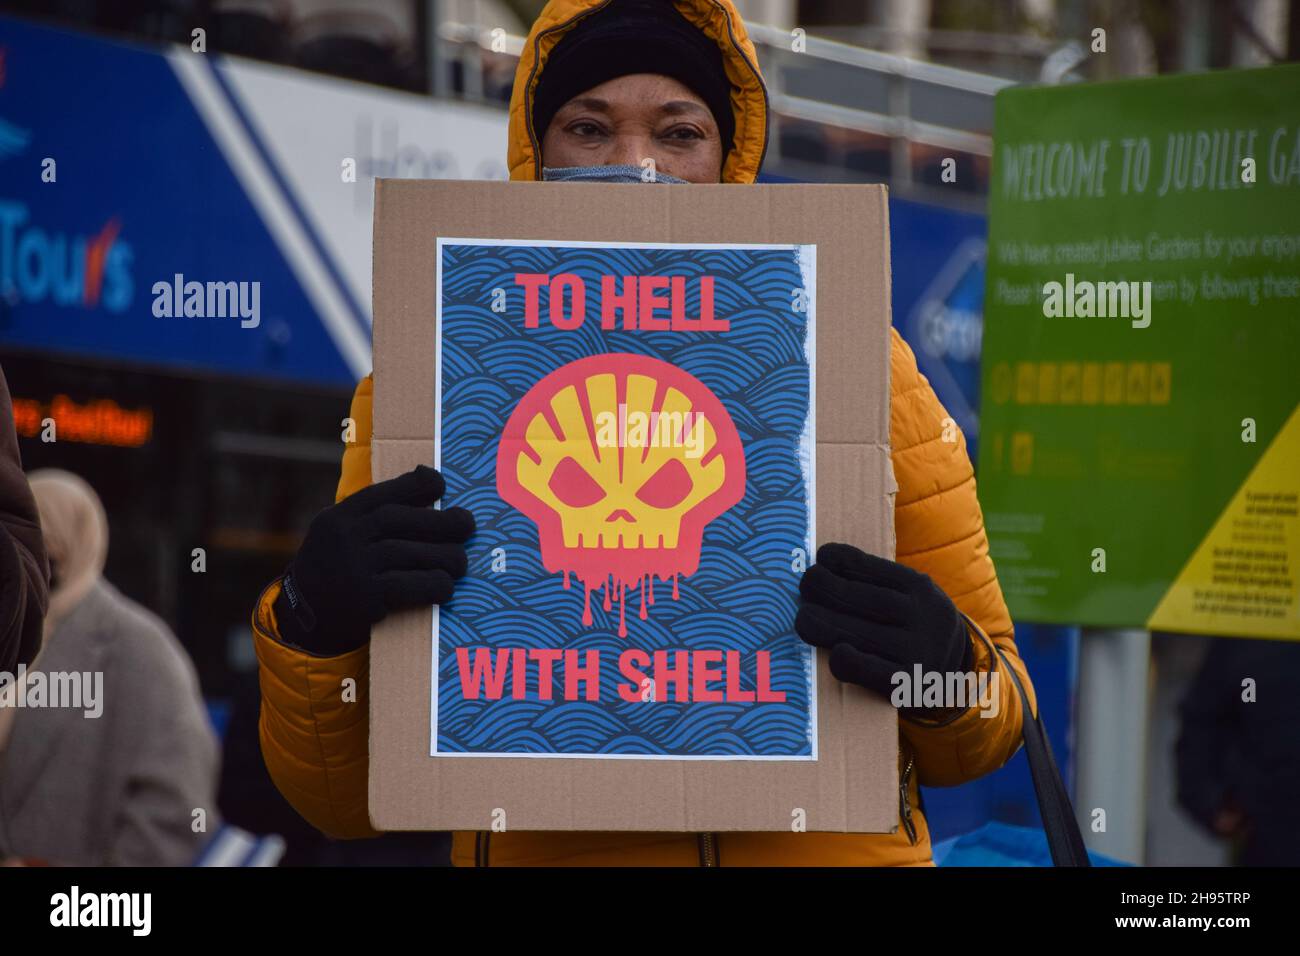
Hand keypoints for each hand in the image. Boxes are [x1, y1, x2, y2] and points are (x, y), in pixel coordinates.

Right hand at [275, 465, 474, 656]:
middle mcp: (343, 537)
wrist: (303, 617)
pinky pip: (407, 586)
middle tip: (468, 524)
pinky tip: (445, 587)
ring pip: (408, 553)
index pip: (381, 494)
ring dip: (444, 556)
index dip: (415, 485)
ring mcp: (351, 568)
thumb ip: (373, 518)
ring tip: (461, 562)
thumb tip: (431, 494)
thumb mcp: (342, 534)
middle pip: (398, 520)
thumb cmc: (338, 569)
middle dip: (440, 521)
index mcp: (340, 516)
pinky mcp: (362, 599)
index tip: (441, 484)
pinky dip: (433, 584)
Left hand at [795, 543, 970, 716]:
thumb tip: (822, 567)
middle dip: (825, 589)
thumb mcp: (911, 598)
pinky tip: (836, 653)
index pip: (874, 569)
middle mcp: (924, 617)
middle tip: (805, 586)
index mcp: (921, 589)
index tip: (820, 557)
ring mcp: (918, 652)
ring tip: (803, 619)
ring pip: (858, 633)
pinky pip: (868, 670)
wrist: (955, 678)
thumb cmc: (914, 629)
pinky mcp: (908, 686)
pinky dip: (846, 660)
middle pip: (862, 599)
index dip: (842, 560)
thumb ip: (877, 585)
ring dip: (822, 624)